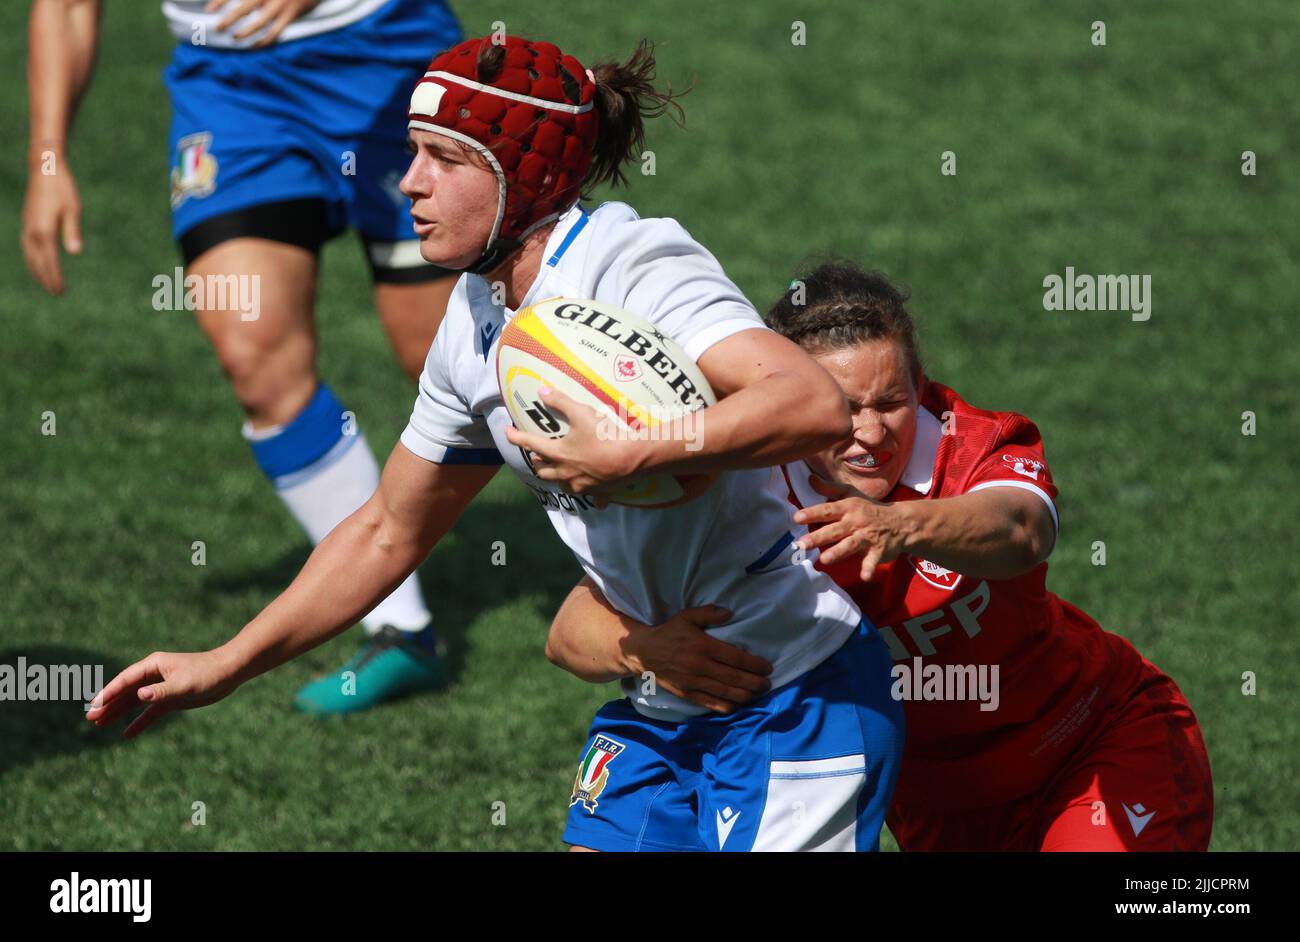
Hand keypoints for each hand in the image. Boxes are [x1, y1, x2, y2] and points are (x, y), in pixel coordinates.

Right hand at [21, 161, 81, 294]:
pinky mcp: (27, 221)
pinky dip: (31, 258)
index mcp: (44, 230)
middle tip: (56, 293)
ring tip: (46, 282)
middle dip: (46, 278)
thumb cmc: (63, 188)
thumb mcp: (73, 209)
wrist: (44, 168)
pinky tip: (37, 262)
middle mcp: (32, 231)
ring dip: (37, 270)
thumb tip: (75, 252)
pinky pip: (26, 246)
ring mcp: (27, 225)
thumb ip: (72, 232)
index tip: (60, 290)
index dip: (54, 277)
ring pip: (29, 255)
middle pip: (37, 262)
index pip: (50, 261)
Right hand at [85, 649, 242, 738]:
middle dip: (108, 704)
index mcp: (153, 666)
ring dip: (118, 712)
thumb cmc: (207, 673)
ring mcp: (161, 688)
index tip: (94, 705)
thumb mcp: (184, 684)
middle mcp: (154, 676)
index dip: (108, 693)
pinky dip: (139, 722)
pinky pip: (150, 713)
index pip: (125, 680)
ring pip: (134, 702)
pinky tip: (127, 734)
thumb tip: (140, 696)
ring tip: (99, 724)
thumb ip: (162, 691)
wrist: (229, 673)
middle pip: (125, 691)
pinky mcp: (170, 699)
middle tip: (89, 718)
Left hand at [207, 0, 320, 46]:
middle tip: (218, 28)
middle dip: (229, 18)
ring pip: (261, 22)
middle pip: (245, 7)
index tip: (209, 10)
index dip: (220, 0)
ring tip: (234, 38)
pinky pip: (276, 31)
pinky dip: (264, 41)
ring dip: (246, 32)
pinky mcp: (292, 14)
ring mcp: (281, 4)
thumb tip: (240, 7)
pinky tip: (254, 46)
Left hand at [504, 386, 645, 496]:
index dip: (516, 437)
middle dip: (538, 463)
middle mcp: (566, 473)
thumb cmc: (605, 434)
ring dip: (558, 478)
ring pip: (563, 486)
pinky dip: (591, 495)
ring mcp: (582, 486)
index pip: (531, 443)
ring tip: (561, 472)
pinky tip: (594, 494)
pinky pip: (593, 498)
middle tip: (536, 456)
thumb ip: (561, 402)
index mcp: (559, 453)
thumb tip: (541, 390)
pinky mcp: (599, 493)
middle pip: (544, 471)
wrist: (632, 457)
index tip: (506, 432)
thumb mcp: (582, 413)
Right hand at [622, 605, 772, 713]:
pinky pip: (710, 703)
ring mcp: (694, 682)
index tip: (767, 668)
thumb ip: (708, 613)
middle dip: (755, 683)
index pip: (735, 658)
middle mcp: (700, 666)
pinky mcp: (687, 694)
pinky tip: (738, 705)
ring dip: (745, 695)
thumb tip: (729, 613)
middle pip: (734, 678)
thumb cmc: (669, 632)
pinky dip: (726, 706)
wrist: (643, 652)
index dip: (754, 665)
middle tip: (767, 684)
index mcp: (703, 646)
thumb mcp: (686, 616)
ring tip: (758, 694)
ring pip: (725, 693)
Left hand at [793, 474, 909, 580]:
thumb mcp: (851, 494)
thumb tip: (810, 478)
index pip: (827, 510)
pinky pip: (872, 561)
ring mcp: (867, 537)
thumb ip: (829, 489)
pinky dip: (869, 568)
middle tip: (801, 544)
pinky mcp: (878, 552)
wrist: (901, 522)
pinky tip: (864, 576)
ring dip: (838, 552)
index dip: (812, 513)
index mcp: (848, 508)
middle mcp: (856, 522)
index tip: (796, 518)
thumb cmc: (869, 508)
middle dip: (818, 537)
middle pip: (834, 530)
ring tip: (824, 559)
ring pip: (850, 545)